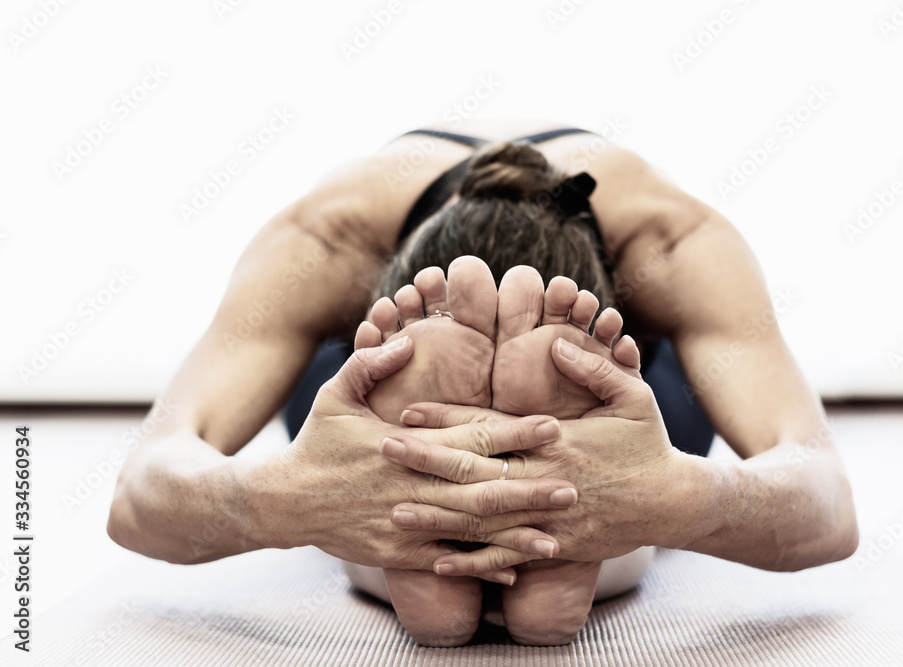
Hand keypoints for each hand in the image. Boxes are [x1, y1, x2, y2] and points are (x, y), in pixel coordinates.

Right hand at [245, 337, 580, 583]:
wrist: (283, 502)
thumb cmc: (316, 443)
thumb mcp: (335, 394)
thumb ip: (371, 365)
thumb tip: (405, 340)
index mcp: (403, 445)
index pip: (469, 438)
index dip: (513, 434)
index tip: (552, 427)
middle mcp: (410, 486)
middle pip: (480, 489)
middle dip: (528, 489)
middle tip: (572, 486)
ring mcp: (405, 524)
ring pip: (470, 531)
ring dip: (515, 533)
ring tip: (557, 535)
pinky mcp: (397, 553)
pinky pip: (447, 562)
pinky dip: (481, 565)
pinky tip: (514, 568)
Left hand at [383, 338, 713, 574]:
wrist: (673, 503)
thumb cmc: (650, 443)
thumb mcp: (632, 395)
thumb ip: (593, 370)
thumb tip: (555, 345)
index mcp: (557, 440)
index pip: (490, 426)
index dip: (447, 418)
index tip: (407, 411)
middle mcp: (546, 478)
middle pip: (475, 470)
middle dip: (427, 461)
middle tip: (383, 452)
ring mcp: (549, 516)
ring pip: (483, 519)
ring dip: (438, 515)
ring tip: (395, 511)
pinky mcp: (556, 545)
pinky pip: (507, 556)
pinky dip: (473, 561)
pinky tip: (439, 562)